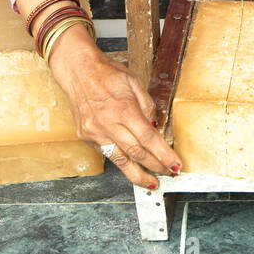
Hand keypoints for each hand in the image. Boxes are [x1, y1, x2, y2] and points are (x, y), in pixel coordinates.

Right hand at [47, 37, 180, 189]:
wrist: (78, 71)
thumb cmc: (107, 73)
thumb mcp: (135, 83)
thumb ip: (148, 106)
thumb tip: (155, 127)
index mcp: (124, 109)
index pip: (149, 139)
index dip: (164, 155)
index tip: (175, 164)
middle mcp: (108, 124)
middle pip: (137, 154)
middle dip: (156, 167)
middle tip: (169, 174)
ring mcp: (95, 133)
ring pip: (120, 161)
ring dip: (138, 174)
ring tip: (151, 182)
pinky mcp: (86, 137)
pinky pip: (107, 153)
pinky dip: (121, 161)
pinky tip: (131, 165)